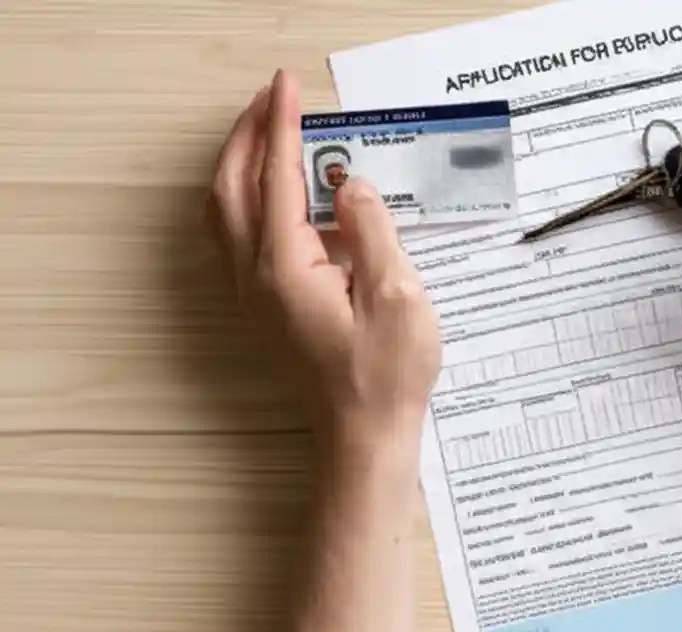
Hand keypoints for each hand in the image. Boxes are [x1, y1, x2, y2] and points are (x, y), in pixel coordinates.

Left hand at [206, 70, 440, 442]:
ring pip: (228, 213)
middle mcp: (257, 278)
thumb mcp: (398, 296)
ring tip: (271, 135)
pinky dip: (251, 201)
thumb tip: (352, 186)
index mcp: (287, 267)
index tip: (287, 87)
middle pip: (233, 187)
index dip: (282, 125)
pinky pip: (242, 239)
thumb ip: (372, 231)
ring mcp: (255, 297)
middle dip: (248, 135)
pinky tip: (286, 199)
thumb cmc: (385, 377)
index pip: (277, 176)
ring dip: (243, 165)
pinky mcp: (266, 310)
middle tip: (272, 99)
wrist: (364, 439)